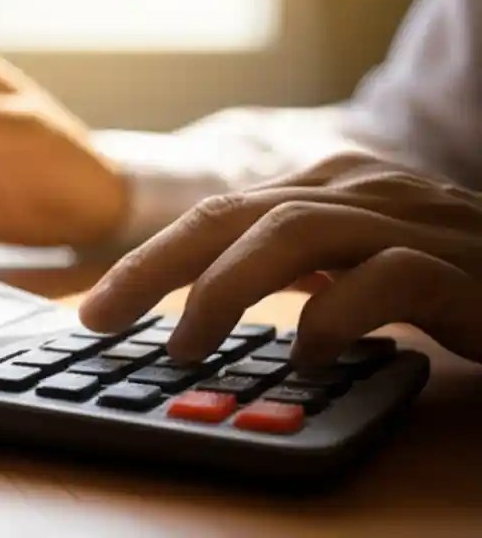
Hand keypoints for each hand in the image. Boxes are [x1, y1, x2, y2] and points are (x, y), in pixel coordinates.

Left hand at [79, 153, 481, 366]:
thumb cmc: (448, 274)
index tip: (95, 307)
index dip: (148, 259)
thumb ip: (290, 265)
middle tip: (104, 318)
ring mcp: (410, 223)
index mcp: (326, 186)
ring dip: (227, 289)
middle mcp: (359, 192)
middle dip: (157, 266)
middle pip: (236, 214)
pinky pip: (387, 280)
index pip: (217, 214)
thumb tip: (205, 295)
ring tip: (186, 345)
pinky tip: (306, 353)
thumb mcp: (353, 260)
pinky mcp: (459, 268)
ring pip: (296, 233)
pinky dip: (337, 316)